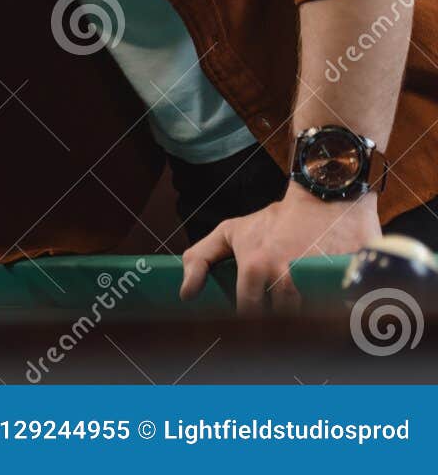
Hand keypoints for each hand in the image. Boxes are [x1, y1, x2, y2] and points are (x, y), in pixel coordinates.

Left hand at [180, 183, 380, 313]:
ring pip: (308, 321)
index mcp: (255, 266)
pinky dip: (337, 319)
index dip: (248, 324)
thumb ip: (200, 259)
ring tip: (304, 327)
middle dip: (278, 329)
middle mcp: (285, 275)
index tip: (250, 330)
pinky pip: (341, 312)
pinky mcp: (347, 280)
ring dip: (306, 325)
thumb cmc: (273, 221)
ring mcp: (317, 279)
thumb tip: (185, 294)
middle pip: (280, 322)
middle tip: (278, 333)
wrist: (324, 198)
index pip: (248, 312)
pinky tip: (334, 320)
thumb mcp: (230, 232)